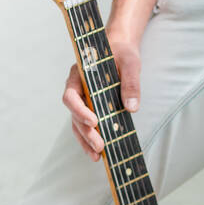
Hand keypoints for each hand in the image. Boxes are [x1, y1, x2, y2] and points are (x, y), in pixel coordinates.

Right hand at [62, 34, 141, 161]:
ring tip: (98, 156)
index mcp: (79, 75)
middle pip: (74, 115)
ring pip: (78, 124)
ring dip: (86, 140)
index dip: (79, 110)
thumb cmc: (122, 52)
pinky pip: (86, 125)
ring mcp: (82, 100)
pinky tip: (99, 152)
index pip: (70, 95)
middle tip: (100, 146)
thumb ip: (131, 82)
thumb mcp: (130, 63)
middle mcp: (76, 89)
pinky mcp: (91, 107)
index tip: (94, 121)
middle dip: (86, 132)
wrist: (120, 48)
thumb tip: (132, 107)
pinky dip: (90, 139)